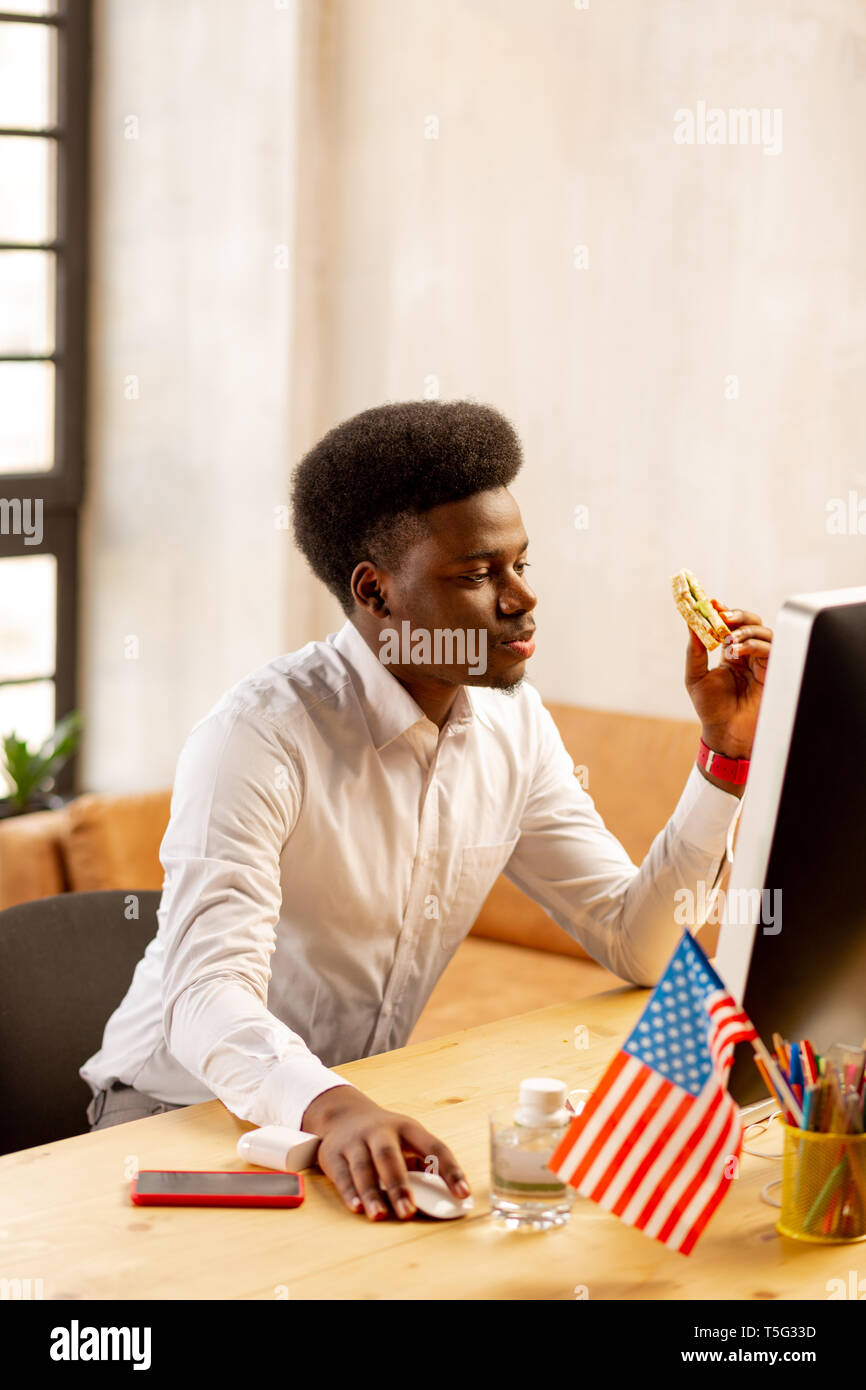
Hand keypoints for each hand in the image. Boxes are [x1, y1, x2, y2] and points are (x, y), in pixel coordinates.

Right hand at [302, 1085, 470, 1220]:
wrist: (342, 1115)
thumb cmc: (384, 1136)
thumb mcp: (406, 1139)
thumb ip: (422, 1164)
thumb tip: (442, 1196)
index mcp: (407, 1128)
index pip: (434, 1147)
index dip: (450, 1170)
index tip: (463, 1194)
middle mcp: (380, 1132)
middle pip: (389, 1156)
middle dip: (399, 1185)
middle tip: (408, 1211)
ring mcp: (355, 1142)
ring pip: (363, 1167)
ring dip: (372, 1192)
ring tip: (380, 1215)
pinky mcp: (333, 1155)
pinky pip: (342, 1174)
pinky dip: (349, 1192)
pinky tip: (357, 1208)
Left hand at [685, 604, 772, 758]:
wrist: (725, 733)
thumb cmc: (711, 708)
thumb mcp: (695, 676)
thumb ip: (695, 650)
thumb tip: (691, 623)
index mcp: (731, 654)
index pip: (731, 625)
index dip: (724, 612)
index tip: (712, 603)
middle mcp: (748, 655)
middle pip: (751, 623)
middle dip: (738, 615)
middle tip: (723, 616)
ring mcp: (762, 662)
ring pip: (763, 632)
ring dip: (745, 630)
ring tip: (728, 641)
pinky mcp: (773, 671)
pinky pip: (770, 649)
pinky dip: (753, 645)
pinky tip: (736, 652)